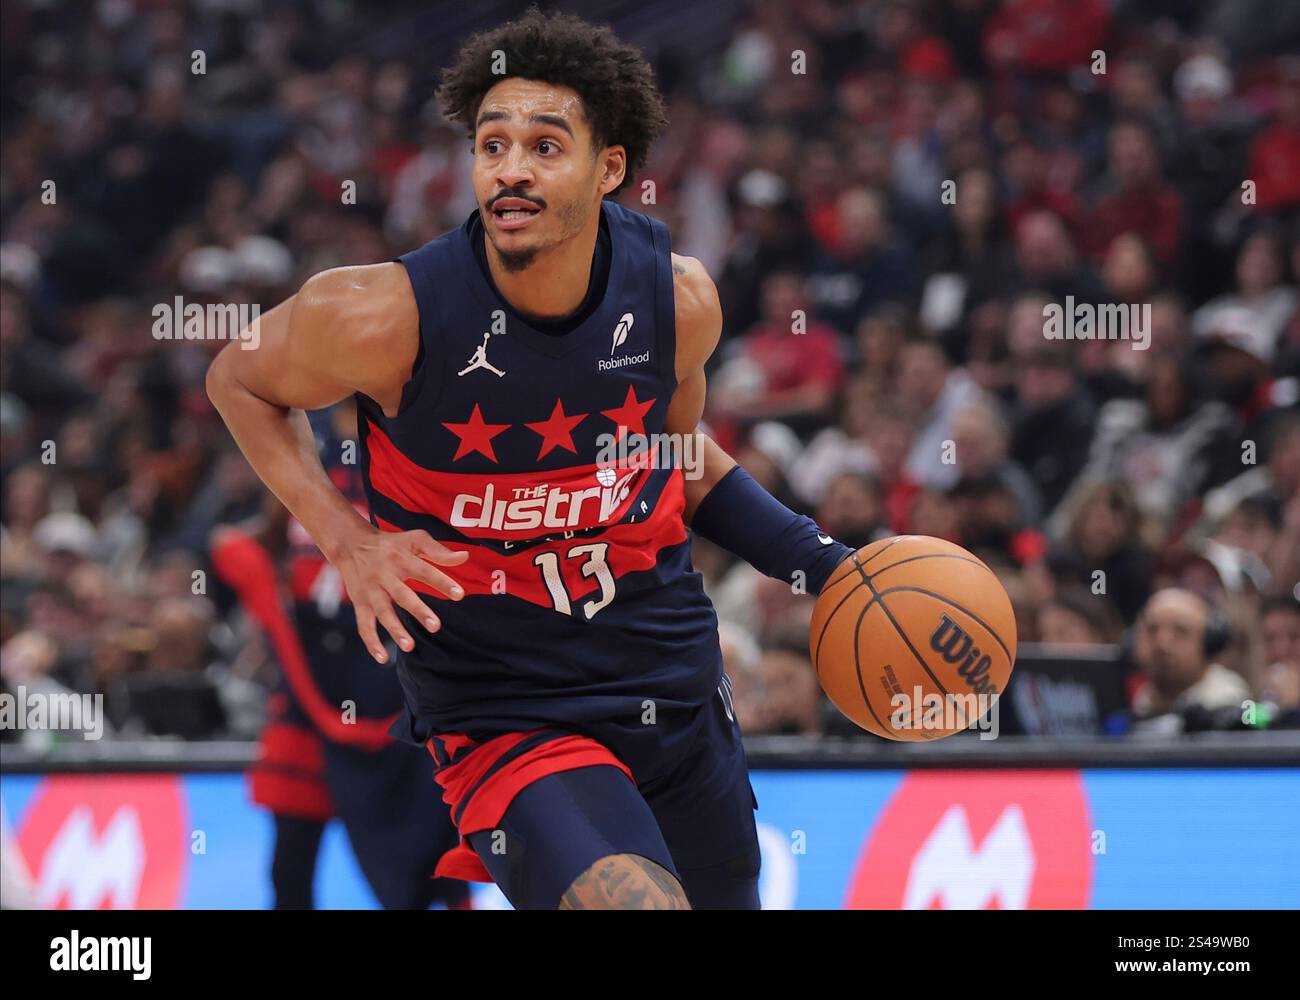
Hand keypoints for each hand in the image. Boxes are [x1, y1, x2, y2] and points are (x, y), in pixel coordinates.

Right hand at [331, 526, 469, 661]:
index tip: (460, 595)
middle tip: (435, 626)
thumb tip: (465, 556)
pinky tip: (383, 658)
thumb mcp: (415, 539)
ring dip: (394, 630)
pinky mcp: (360, 603)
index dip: (442, 582)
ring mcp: (371, 591)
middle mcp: (385, 575)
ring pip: (382, 612)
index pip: (425, 571)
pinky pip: (364, 625)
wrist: (351, 544)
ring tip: (409, 646)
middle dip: (418, 611)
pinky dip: (371, 643)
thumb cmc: (391, 544)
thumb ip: (439, 550)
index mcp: (401, 558)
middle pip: (402, 595)